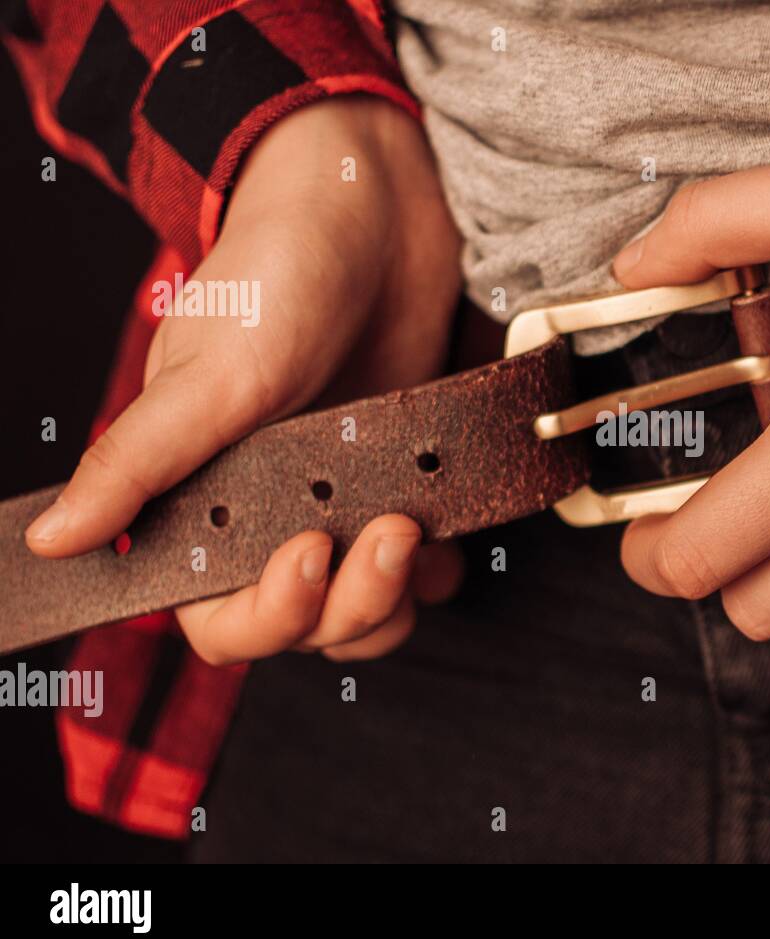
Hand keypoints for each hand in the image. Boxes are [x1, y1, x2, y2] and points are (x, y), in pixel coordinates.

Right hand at [25, 97, 464, 663]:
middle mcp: (268, 512)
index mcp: (199, 498)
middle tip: (384, 538)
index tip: (305, 557)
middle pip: (301, 625)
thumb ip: (139, 462)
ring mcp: (339, 501)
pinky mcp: (400, 482)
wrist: (371, 212)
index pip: (215, 614)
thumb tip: (54, 538)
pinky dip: (436, 570)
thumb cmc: (275, 274)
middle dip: (345, 606)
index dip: (261, 615)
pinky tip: (446, 534)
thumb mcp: (206, 374)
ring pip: (362, 611)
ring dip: (393, 596)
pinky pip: (421, 569)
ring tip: (413, 532)